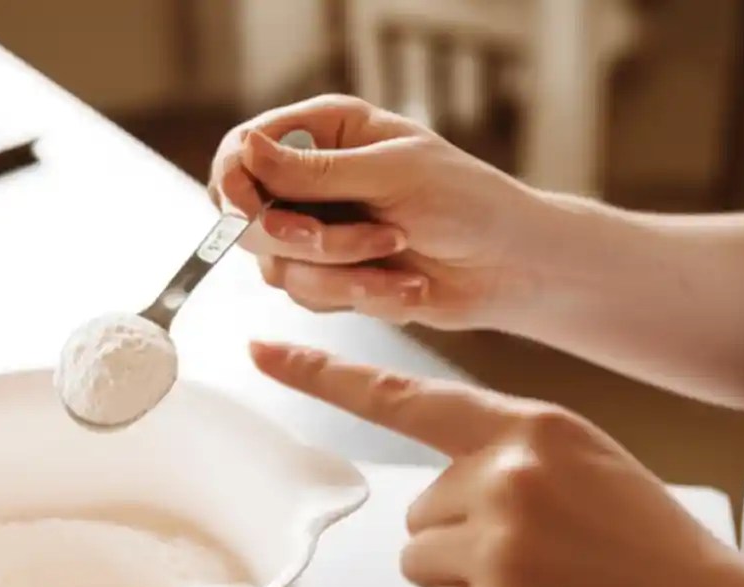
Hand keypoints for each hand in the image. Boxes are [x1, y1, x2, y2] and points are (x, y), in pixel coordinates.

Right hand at [208, 95, 549, 330]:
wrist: (509, 267)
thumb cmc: (466, 202)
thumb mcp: (391, 174)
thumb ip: (314, 172)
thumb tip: (245, 150)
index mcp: (326, 131)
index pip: (244, 148)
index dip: (234, 180)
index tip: (246, 208)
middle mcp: (312, 179)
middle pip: (249, 216)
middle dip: (302, 238)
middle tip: (357, 238)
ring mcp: (317, 230)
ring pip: (278, 266)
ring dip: (342, 272)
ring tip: (399, 256)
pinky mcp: (330, 277)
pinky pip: (308, 298)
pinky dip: (358, 296)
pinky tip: (405, 284)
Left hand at [251, 341, 743, 586]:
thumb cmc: (663, 561)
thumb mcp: (593, 472)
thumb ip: (513, 460)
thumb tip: (442, 484)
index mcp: (533, 427)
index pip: (406, 395)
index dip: (324, 371)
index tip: (264, 348)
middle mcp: (505, 473)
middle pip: (416, 508)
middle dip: (458, 541)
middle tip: (539, 564)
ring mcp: (496, 540)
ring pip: (415, 563)